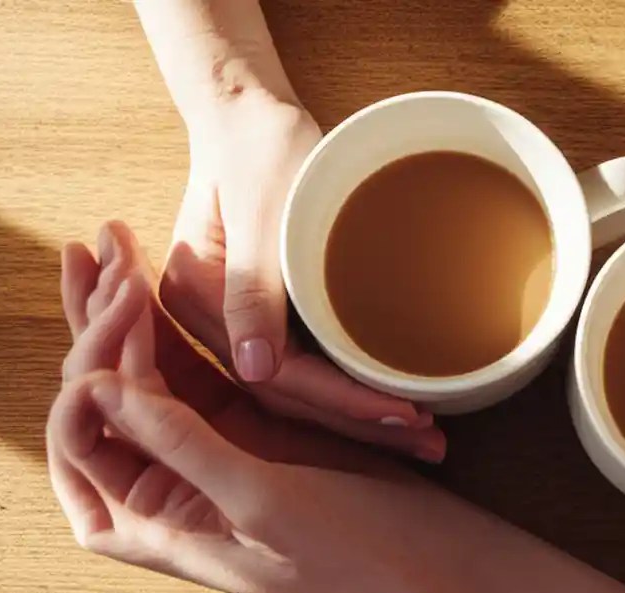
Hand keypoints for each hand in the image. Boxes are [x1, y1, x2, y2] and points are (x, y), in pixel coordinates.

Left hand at [49, 221, 434, 592]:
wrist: (424, 567)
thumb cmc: (343, 553)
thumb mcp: (258, 502)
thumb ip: (179, 446)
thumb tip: (99, 386)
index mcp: (147, 521)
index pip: (86, 430)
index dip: (97, 357)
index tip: (129, 293)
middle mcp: (159, 485)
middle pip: (105, 390)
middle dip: (101, 315)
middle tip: (109, 240)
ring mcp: (200, 450)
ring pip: (143, 368)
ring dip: (128, 305)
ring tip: (114, 236)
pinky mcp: (242, 426)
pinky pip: (189, 366)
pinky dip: (170, 319)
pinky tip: (156, 270)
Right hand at [164, 97, 443, 461]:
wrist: (248, 115)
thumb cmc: (259, 147)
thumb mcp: (262, 208)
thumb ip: (251, 289)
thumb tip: (254, 369)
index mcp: (194, 297)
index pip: (274, 373)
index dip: (341, 400)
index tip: (402, 413)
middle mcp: (207, 323)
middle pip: (288, 397)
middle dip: (360, 426)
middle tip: (430, 444)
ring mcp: (231, 325)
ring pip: (297, 393)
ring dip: (359, 419)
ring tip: (423, 437)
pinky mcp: (260, 319)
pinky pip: (303, 370)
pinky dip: (348, 392)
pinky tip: (392, 409)